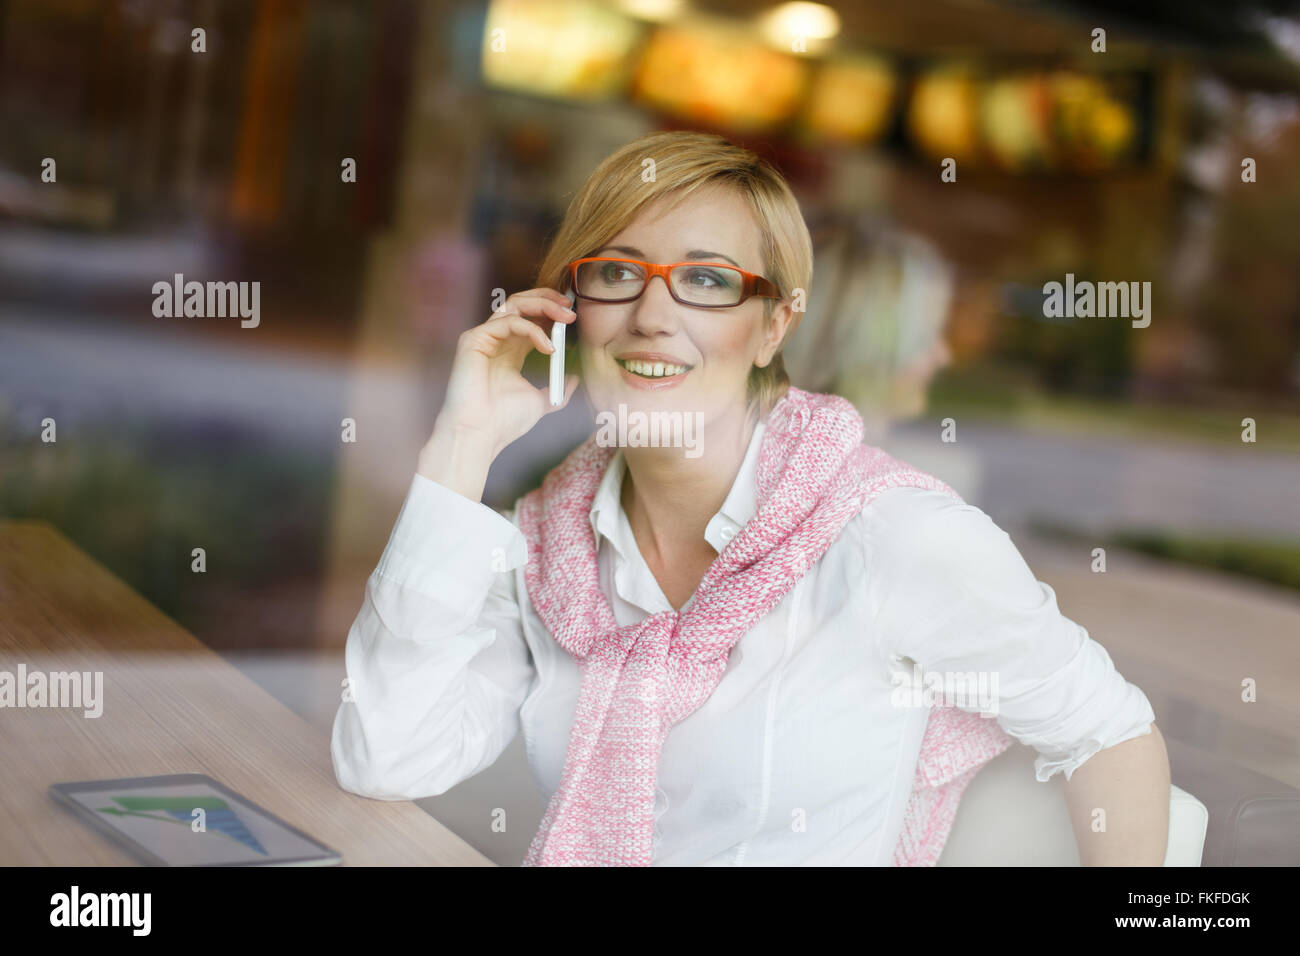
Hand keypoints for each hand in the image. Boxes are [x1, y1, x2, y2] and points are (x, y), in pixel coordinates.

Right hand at [419, 288, 578, 499]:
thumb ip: (557, 389)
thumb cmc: (504, 423)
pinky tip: (548, 347)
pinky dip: (533, 330)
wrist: (479, 435)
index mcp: (510, 352)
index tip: (575, 316)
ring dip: (544, 306)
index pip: (531, 320)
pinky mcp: (474, 339)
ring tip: (566, 319)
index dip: (552, 313)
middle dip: (549, 300)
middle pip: (522, 304)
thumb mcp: (541, 402)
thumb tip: (575, 379)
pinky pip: (508, 321)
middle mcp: (496, 341)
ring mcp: (483, 338)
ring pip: (514, 304)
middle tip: (571, 308)